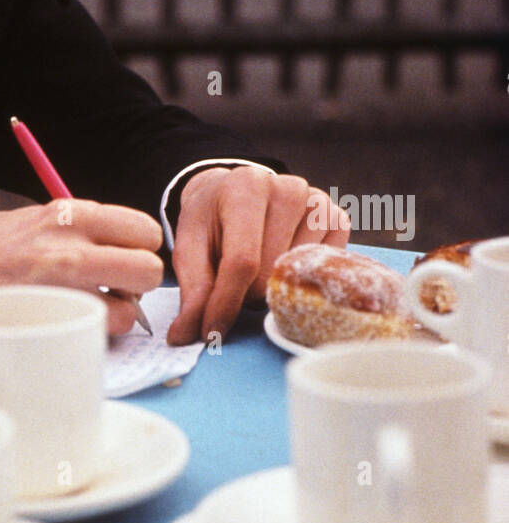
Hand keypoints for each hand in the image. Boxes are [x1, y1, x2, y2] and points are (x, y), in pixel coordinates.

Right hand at [0, 199, 162, 342]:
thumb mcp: (38, 219)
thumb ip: (83, 230)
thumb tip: (128, 248)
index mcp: (72, 212)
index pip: (145, 229)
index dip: (141, 248)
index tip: (124, 258)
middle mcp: (73, 244)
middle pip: (151, 269)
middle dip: (139, 283)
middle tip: (115, 288)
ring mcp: (63, 285)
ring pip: (131, 310)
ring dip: (118, 315)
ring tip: (88, 309)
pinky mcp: (51, 317)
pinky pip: (99, 332)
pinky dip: (93, 333)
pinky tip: (70, 323)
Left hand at [167, 166, 350, 345]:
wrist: (233, 193)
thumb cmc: (212, 221)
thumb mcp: (190, 247)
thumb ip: (192, 289)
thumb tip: (186, 336)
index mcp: (246, 187)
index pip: (242, 260)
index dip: (226, 302)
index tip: (212, 332)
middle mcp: (287, 187)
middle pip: (273, 271)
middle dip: (250, 292)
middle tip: (238, 281)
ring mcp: (317, 201)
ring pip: (301, 273)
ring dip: (277, 285)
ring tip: (261, 268)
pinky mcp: (336, 218)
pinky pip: (327, 266)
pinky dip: (305, 276)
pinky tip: (287, 261)